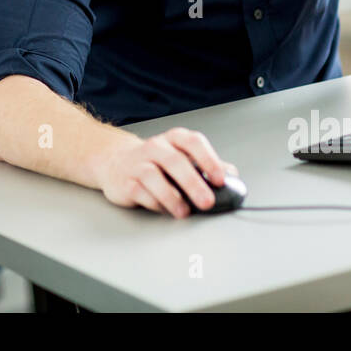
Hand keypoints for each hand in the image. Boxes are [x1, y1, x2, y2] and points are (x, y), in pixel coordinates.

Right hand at [97, 127, 238, 217]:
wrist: (117, 162)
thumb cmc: (157, 162)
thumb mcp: (183, 157)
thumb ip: (207, 166)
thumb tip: (233, 177)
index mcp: (174, 139)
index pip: (193, 142)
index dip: (208, 159)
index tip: (220, 179)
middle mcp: (156, 147)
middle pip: (175, 161)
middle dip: (193, 183)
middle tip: (207, 202)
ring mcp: (138, 163)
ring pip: (154, 177)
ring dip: (172, 197)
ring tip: (184, 212)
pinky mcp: (126, 181)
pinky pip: (141, 192)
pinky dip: (155, 203)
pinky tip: (165, 209)